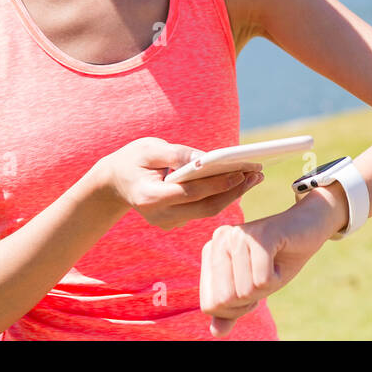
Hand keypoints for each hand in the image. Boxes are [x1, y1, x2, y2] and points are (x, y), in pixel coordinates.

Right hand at [97, 137, 262, 230]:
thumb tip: (205, 157)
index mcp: (150, 197)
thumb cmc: (132, 160)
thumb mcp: (149, 148)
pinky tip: (237, 183)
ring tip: (254, 177)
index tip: (242, 172)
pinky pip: (201, 210)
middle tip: (257, 175)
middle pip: (205, 206)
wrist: (114, 183)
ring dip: (231, 194)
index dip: (218, 184)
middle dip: (234, 191)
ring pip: (206, 211)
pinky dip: (219, 197)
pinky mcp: (174, 222)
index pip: (191, 192)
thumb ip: (176, 153)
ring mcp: (167, 223)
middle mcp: (160, 216)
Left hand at [199, 198, 335, 336]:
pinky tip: (280, 257)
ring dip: (266, 287)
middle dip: (250, 299)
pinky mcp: (260, 235)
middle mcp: (219, 240)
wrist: (308, 226)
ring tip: (272, 263)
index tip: (251, 286)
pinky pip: (263, 281)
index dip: (235, 308)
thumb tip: (216, 332)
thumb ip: (232, 308)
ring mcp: (238, 235)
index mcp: (211, 251)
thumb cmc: (278, 258)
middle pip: (224, 300)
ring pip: (245, 291)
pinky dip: (277, 278)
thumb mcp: (253, 288)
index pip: (210, 304)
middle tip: (263, 275)